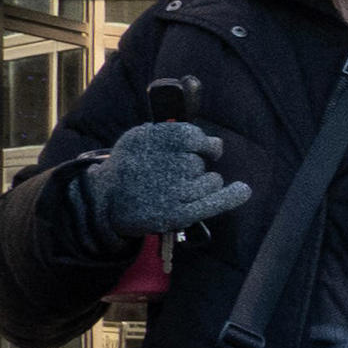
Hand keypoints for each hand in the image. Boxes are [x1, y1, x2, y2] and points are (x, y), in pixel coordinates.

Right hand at [83, 117, 250, 242]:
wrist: (105, 200)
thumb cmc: (128, 166)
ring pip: (210, 181)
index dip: (202, 144)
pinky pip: (213, 202)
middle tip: (170, 175)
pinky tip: (243, 191)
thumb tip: (213, 143)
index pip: (194, 138)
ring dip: (204, 183)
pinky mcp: (178, 213)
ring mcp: (174, 191)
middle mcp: (167, 164)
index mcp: (156, 141)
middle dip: (193, 166)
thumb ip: (171, 134)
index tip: (204, 148)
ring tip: (179, 187)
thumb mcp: (139, 139)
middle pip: (199, 162)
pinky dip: (231, 196)